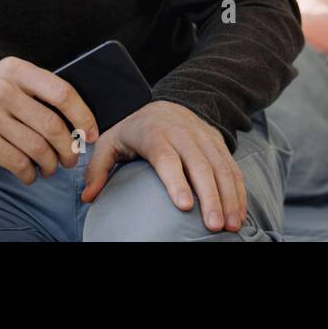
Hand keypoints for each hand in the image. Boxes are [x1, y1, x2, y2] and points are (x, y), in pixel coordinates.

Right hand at [0, 57, 99, 184]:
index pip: (62, 92)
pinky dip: (29, 173)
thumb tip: (75, 116)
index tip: (91, 133)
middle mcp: (3, 90)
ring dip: (50, 163)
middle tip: (71, 158)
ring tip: (50, 167)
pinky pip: (19, 162)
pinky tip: (29, 174)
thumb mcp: (3, 79)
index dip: (83, 115)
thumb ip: (34, 89)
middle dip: (69, 148)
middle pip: (53, 125)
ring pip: (38, 147)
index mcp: (15, 70)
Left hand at [80, 100, 246, 232]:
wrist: (169, 103)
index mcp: (154, 134)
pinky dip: (239, 191)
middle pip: (200, 165)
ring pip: (220, 167)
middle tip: (213, 226)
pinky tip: (239, 213)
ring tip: (231, 225)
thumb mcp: (111, 142)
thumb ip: (98, 168)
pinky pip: (232, 167)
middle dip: (210, 196)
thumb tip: (88, 197)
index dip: (176, 181)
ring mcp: (204, 138)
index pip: (167, 157)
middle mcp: (183, 134)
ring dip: (229, 197)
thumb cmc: (136, 130)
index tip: (184, 205)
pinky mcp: (218, 143)